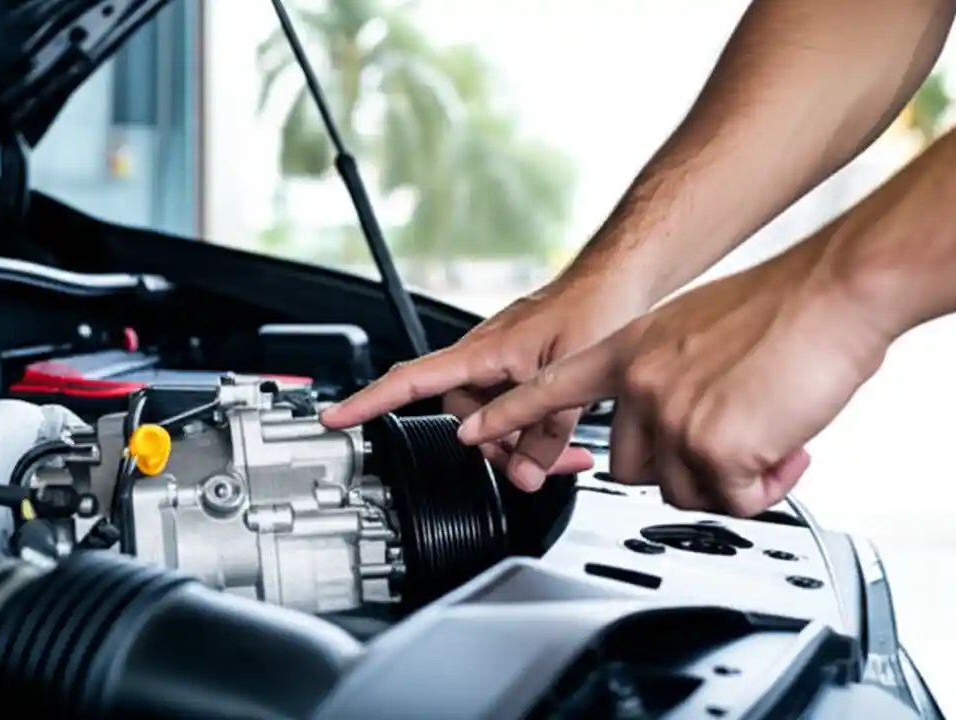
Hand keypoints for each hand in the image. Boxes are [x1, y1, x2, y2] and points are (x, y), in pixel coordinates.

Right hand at [320, 273, 652, 489]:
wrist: (620, 278)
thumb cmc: (596, 305)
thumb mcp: (573, 377)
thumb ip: (545, 430)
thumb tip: (525, 470)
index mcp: (483, 352)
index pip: (411, 380)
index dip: (369, 401)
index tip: (335, 418)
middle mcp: (486, 357)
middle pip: (463, 419)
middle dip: (496, 450)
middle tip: (538, 468)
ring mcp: (504, 363)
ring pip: (493, 419)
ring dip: (524, 444)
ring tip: (565, 454)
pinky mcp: (524, 368)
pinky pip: (516, 408)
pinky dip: (538, 429)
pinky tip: (566, 438)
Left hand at [454, 240, 895, 515]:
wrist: (834, 292)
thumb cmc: (782, 309)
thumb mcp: (695, 331)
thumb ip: (665, 374)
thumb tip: (673, 418)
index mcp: (630, 349)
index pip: (550, 388)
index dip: (508, 416)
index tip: (470, 432)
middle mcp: (640, 382)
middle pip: (629, 469)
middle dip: (679, 469)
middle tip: (729, 448)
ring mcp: (671, 415)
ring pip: (683, 490)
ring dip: (730, 480)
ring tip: (772, 439)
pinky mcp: (713, 445)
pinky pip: (733, 501)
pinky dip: (766, 487)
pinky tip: (789, 449)